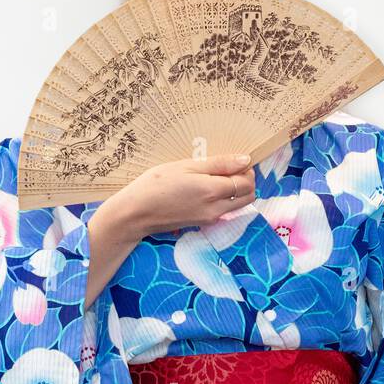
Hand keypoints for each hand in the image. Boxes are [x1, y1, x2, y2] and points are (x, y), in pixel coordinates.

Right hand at [98, 154, 256, 242]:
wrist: (136, 213)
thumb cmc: (155, 185)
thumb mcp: (186, 166)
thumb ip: (218, 164)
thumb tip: (245, 160)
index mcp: (212, 191)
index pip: (246, 183)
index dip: (246, 170)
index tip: (235, 161)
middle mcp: (216, 209)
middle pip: (248, 196)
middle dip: (246, 181)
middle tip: (229, 169)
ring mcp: (210, 219)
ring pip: (238, 205)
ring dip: (236, 191)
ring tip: (217, 178)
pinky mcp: (203, 224)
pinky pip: (225, 211)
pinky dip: (225, 199)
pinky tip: (207, 189)